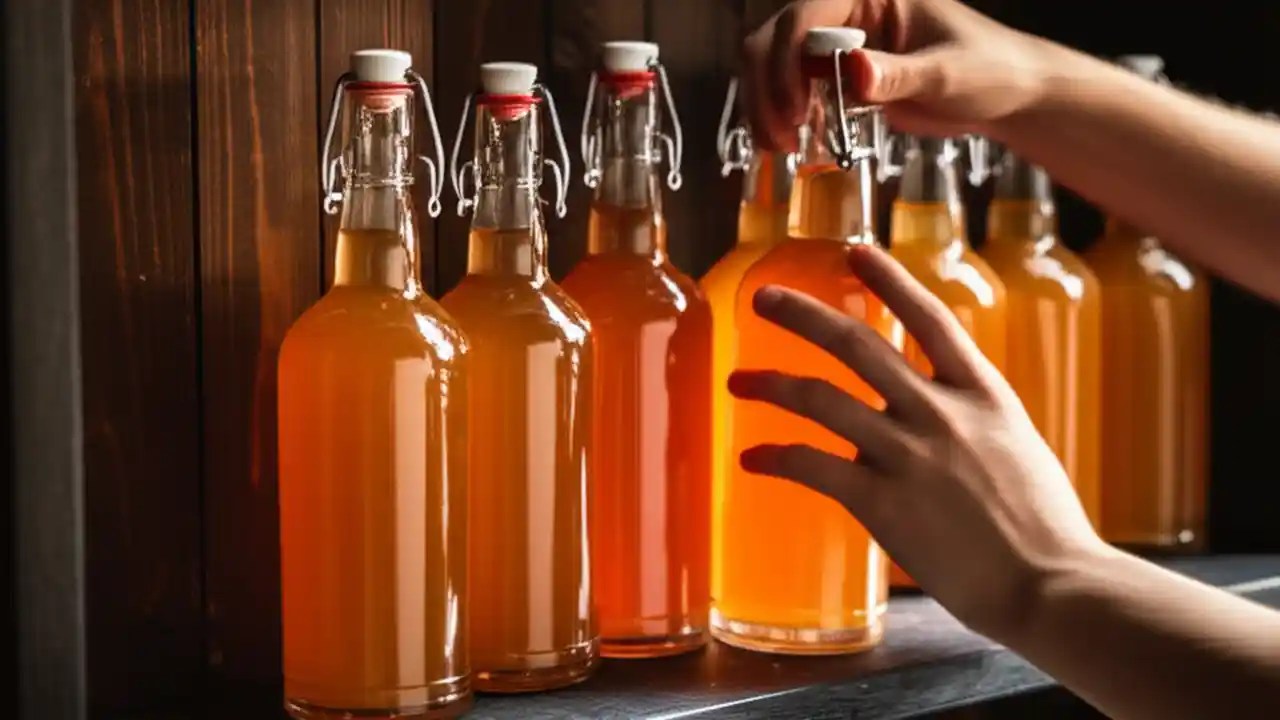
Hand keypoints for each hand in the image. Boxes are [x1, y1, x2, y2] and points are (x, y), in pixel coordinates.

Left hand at [728, 245, 1106, 641]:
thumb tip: (921, 436)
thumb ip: (969, 432)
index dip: (891, 280)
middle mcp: (941, 412)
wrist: (1051, 587)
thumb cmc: (1045, 534)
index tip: (857, 251)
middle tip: (764, 298)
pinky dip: (775, 458)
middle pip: (859, 344)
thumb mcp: (1018, 454)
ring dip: (771, 384)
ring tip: (738, 381)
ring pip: (823, 398)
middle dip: (804, 316)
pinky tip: (751, 459)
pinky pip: (812, 466)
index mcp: (984, 396)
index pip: (931, 318)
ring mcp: (909, 454)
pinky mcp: (882, 501)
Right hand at [742, 0, 1066, 149]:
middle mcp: (845, 12)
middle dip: (767, 87)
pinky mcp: (836, 75)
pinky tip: (788, 145)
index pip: (805, 15)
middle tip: (781, 137)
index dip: (787, 61)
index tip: (794, 110)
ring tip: (779, 147)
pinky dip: (781, 117)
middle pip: (775, 39)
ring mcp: (837, 43)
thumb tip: (854, 70)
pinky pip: (791, 89)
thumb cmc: (989, 70)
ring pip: (773, 64)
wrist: (1006, 93)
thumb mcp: (948, 73)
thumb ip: (900, 73)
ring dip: (765, 105)